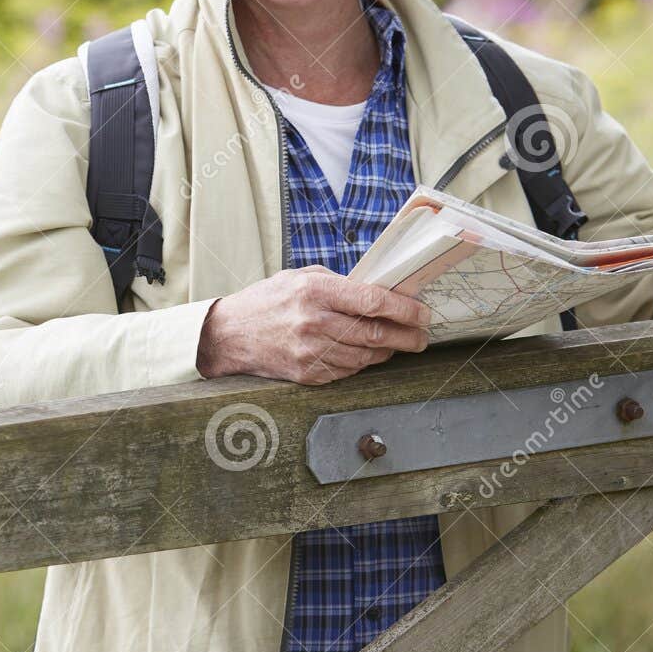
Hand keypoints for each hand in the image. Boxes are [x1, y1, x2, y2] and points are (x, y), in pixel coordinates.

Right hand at [196, 266, 431, 384]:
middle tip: (422, 336)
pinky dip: (363, 363)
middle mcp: (314, 323)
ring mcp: (311, 352)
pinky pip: (348, 371)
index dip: (404, 309)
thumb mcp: (301, 276)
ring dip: (388, 352)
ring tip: (399, 344)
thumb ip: (340, 284)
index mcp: (315, 291)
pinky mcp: (308, 374)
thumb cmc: (268, 301)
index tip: (422, 313)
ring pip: (366, 357)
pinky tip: (369, 355)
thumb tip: (378, 291)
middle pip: (375, 334)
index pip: (372, 301)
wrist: (230, 335)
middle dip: (407, 336)